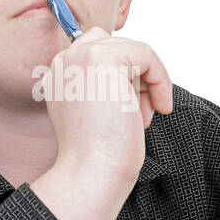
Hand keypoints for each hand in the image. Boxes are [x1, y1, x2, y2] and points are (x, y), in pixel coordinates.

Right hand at [35, 26, 172, 186]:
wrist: (92, 172)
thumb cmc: (98, 156)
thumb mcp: (96, 115)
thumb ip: (103, 88)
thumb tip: (132, 79)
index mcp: (59, 78)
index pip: (97, 54)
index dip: (124, 77)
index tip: (132, 108)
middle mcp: (63, 63)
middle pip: (116, 46)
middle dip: (137, 79)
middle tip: (140, 112)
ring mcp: (80, 56)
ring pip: (133, 50)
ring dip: (148, 83)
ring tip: (142, 116)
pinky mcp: (103, 56)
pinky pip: (146, 54)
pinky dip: (161, 79)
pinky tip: (159, 106)